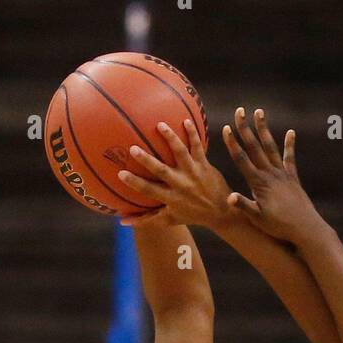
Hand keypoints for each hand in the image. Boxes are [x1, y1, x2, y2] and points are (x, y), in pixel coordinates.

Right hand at [117, 118, 233, 227]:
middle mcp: (181, 185)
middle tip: (133, 148)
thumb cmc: (192, 215)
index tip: (120, 173)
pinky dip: (193, 133)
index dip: (135, 183)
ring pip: (180, 153)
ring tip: (160, 125)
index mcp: (171, 198)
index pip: (150, 190)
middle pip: (162, 170)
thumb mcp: (170, 219)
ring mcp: (193, 173)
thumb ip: (147, 220)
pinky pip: (198, 146)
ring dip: (171, 138)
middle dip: (147, 160)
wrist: (222, 211)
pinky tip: (185, 120)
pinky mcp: (204, 164)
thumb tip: (123, 222)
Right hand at [223, 108, 322, 244]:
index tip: (227, 128)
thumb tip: (229, 198)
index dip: (233, 143)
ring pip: (270, 146)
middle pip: (255, 147)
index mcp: (258, 183)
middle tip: (239, 111)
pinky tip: (291, 132)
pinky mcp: (293, 178)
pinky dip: (289, 145)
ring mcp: (282, 174)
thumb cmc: (279, 226)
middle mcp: (270, 174)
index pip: (242, 159)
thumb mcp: (258, 219)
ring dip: (263, 129)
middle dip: (245, 128)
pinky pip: (290, 158)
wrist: (305, 228)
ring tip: (259, 112)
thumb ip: (244, 206)